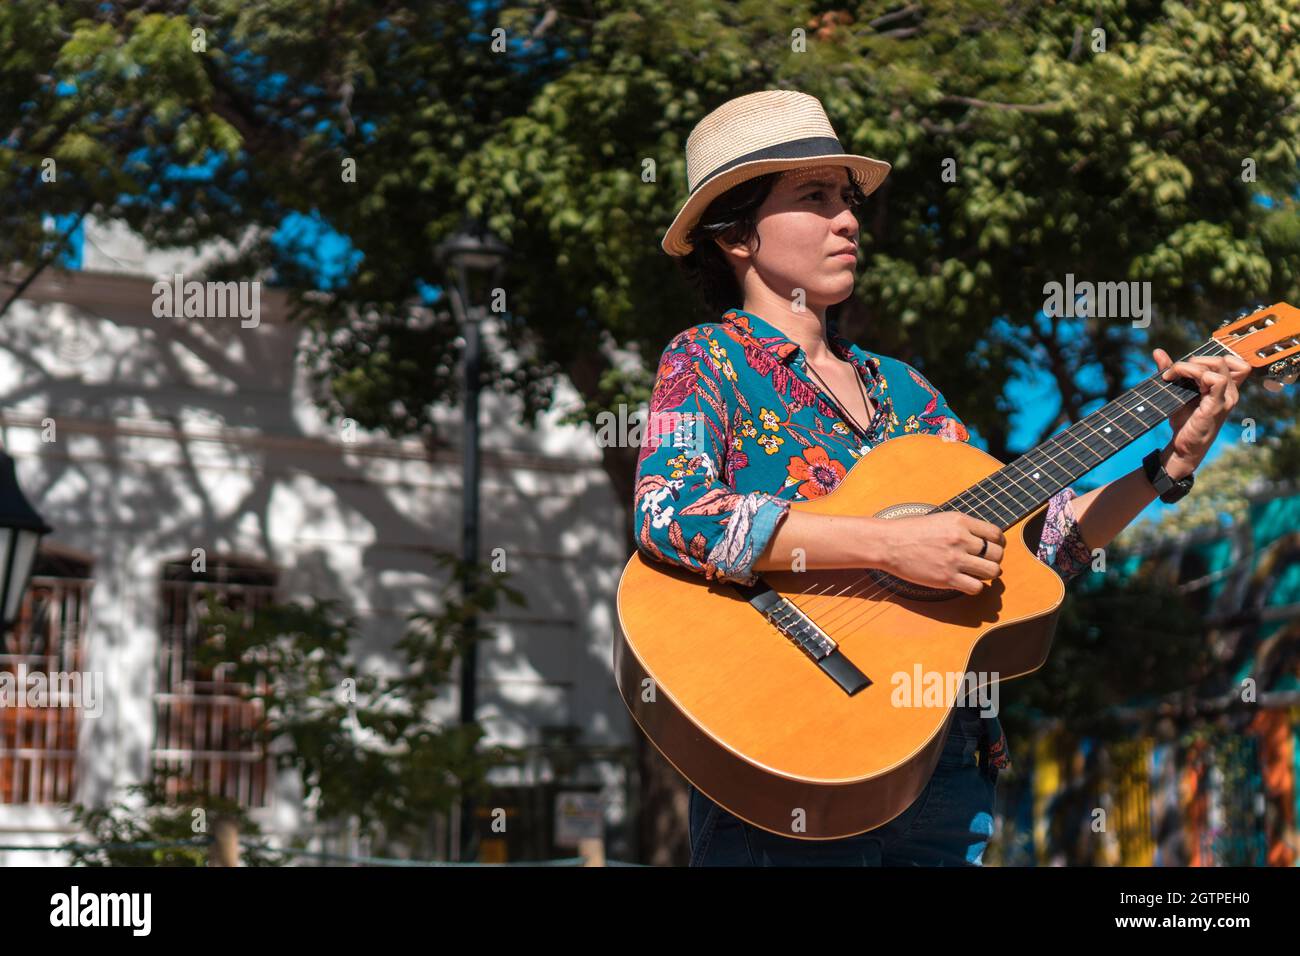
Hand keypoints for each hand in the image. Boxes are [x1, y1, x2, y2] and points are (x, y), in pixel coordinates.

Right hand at [876, 512, 1005, 595]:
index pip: (996, 534)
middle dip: (994, 560)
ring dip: (988, 574)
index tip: (993, 548)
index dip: (998, 543)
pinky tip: (966, 582)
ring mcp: (954, 560)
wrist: (889, 543)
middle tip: (984, 562)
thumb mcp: (941, 520)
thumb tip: (986, 541)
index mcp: (960, 521)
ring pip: (992, 571)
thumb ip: (964, 528)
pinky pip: (976, 587)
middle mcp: (961, 539)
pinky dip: (975, 587)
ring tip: (977, 573)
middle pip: (997, 554)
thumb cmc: (912, 531)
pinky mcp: (946, 578)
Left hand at [1152, 348, 1252, 478]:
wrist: (1183, 446)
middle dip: (1194, 360)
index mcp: (1225, 387)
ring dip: (1191, 366)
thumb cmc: (1183, 420)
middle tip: (1173, 373)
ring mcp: (1227, 398)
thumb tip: (1157, 352)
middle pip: (1221, 359)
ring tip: (1173, 376)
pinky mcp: (1218, 406)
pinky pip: (1216, 380)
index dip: (1211, 357)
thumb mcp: (1176, 391)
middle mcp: (1230, 391)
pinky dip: (1194, 373)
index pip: (1232, 361)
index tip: (1187, 367)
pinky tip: (1176, 381)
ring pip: (1218, 365)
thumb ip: (1170, 370)